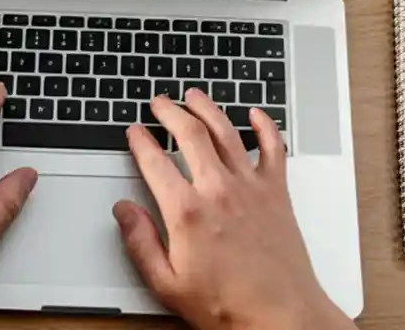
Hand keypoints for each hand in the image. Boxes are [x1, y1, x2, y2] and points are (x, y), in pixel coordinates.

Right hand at [114, 90, 354, 329]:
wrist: (281, 317)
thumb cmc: (227, 307)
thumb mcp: (167, 284)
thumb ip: (140, 243)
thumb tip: (123, 211)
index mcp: (186, 212)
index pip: (155, 162)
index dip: (140, 142)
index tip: (134, 132)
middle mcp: (218, 190)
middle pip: (190, 133)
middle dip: (170, 111)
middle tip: (159, 102)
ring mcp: (250, 187)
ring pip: (226, 132)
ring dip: (207, 108)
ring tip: (194, 95)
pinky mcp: (277, 192)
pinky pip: (273, 148)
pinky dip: (265, 126)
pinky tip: (256, 114)